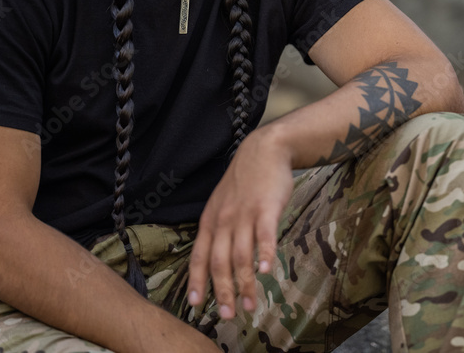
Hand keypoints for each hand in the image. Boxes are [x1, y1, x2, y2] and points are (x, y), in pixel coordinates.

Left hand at [187, 127, 293, 319]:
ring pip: (241, 256)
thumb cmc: (246, 180)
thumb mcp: (222, 202)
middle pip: (219, 262)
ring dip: (245, 284)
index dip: (196, 281)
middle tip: (226, 315)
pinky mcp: (266, 209)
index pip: (199, 256)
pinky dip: (265, 255)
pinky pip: (265, 236)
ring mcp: (245, 215)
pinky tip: (268, 272)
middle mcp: (224, 220)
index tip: (195, 305)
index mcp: (211, 220)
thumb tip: (217, 258)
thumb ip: (219, 228)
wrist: (265, 149)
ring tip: (250, 306)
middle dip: (222, 291)